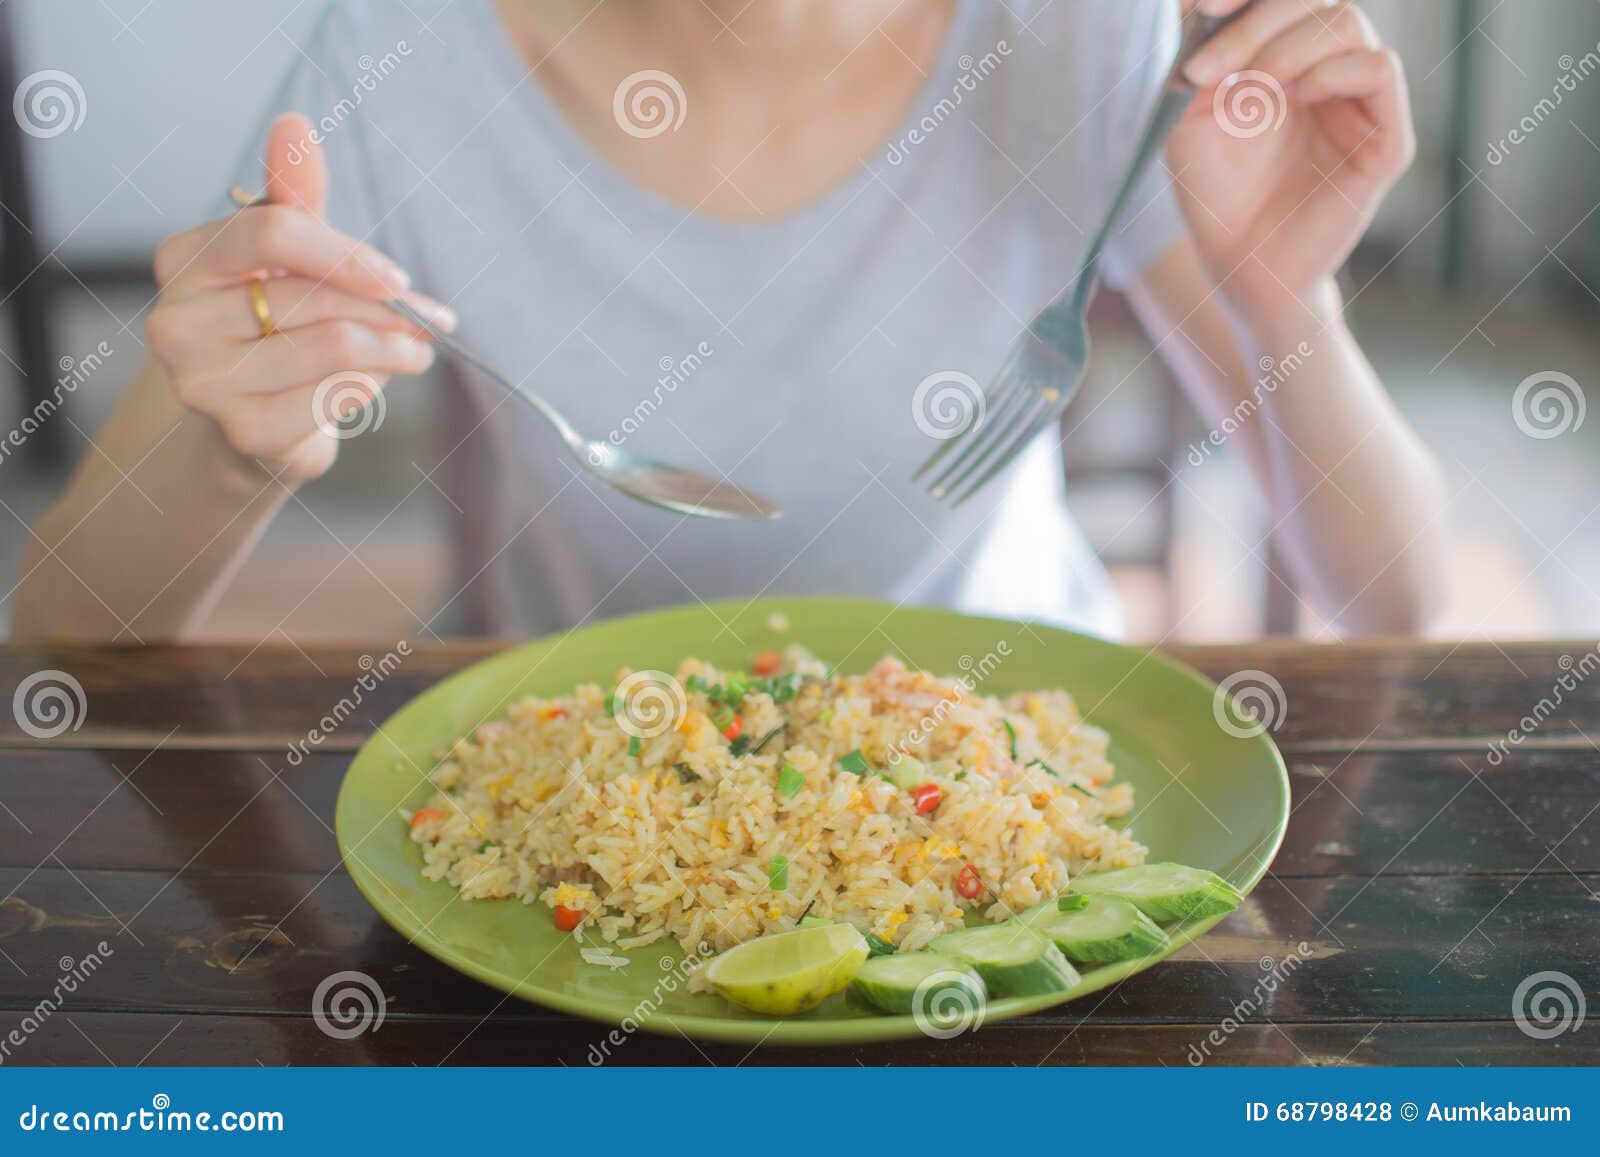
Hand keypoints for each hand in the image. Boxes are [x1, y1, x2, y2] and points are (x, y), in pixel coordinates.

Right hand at [145, 113, 454, 483]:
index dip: (348, 254)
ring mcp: (202, 382)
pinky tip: (375, 383)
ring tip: (416, 350)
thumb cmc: (276, 324)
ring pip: (334, 348)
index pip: (274, 233)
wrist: (254, 421)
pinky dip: (371, 388)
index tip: (400, 278)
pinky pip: (335, 398)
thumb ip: (294, 195)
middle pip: (316, 296)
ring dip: (395, 350)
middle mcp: (177, 320)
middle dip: (392, 308)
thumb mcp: (288, 254)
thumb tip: (293, 124)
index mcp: (184, 260)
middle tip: (435, 320)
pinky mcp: (242, 433)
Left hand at [1166, 0, 1415, 320]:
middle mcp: (1328, 70)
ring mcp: (1361, 102)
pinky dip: (1334, 70)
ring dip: (1289, 44)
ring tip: (1252, 87)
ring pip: (1347, 22)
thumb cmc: (1215, 194)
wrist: (1238, 267)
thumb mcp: (1189, 117)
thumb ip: (1196, 56)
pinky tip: (1295, 96)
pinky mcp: (1386, 139)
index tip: (1205, 6)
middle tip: (1208, 66)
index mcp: (1286, 57)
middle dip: (1258, 20)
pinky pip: (1379, 70)